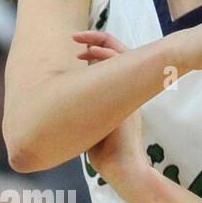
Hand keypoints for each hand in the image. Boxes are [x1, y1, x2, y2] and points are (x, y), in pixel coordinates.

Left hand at [72, 30, 147, 185]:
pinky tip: (89, 52)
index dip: (97, 54)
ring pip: (122, 54)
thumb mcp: (93, 127)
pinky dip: (105, 54)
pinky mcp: (132, 92)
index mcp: (124, 97)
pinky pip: (122, 63)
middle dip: (98, 41)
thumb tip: (68, 109)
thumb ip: (86, 114)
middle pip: (121, 53)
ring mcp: (133, 90)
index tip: (77, 52)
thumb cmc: (105, 153)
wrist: (121, 165)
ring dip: (99, 43)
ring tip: (79, 40)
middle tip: (76, 37)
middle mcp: (130, 90)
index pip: (115, 65)